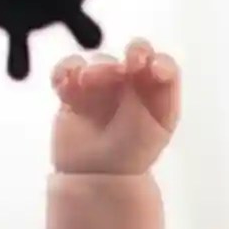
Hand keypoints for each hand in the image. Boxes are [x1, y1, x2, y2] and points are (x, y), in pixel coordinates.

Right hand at [50, 38, 179, 175]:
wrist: (98, 176)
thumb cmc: (133, 153)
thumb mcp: (160, 125)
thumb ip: (161, 91)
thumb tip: (149, 64)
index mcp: (156, 92)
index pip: (163, 65)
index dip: (160, 61)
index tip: (153, 69)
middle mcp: (132, 84)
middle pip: (135, 54)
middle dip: (136, 52)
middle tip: (129, 65)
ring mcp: (102, 85)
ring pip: (100, 61)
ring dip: (98, 68)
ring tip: (87, 82)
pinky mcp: (74, 91)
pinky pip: (68, 70)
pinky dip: (65, 70)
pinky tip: (65, 84)